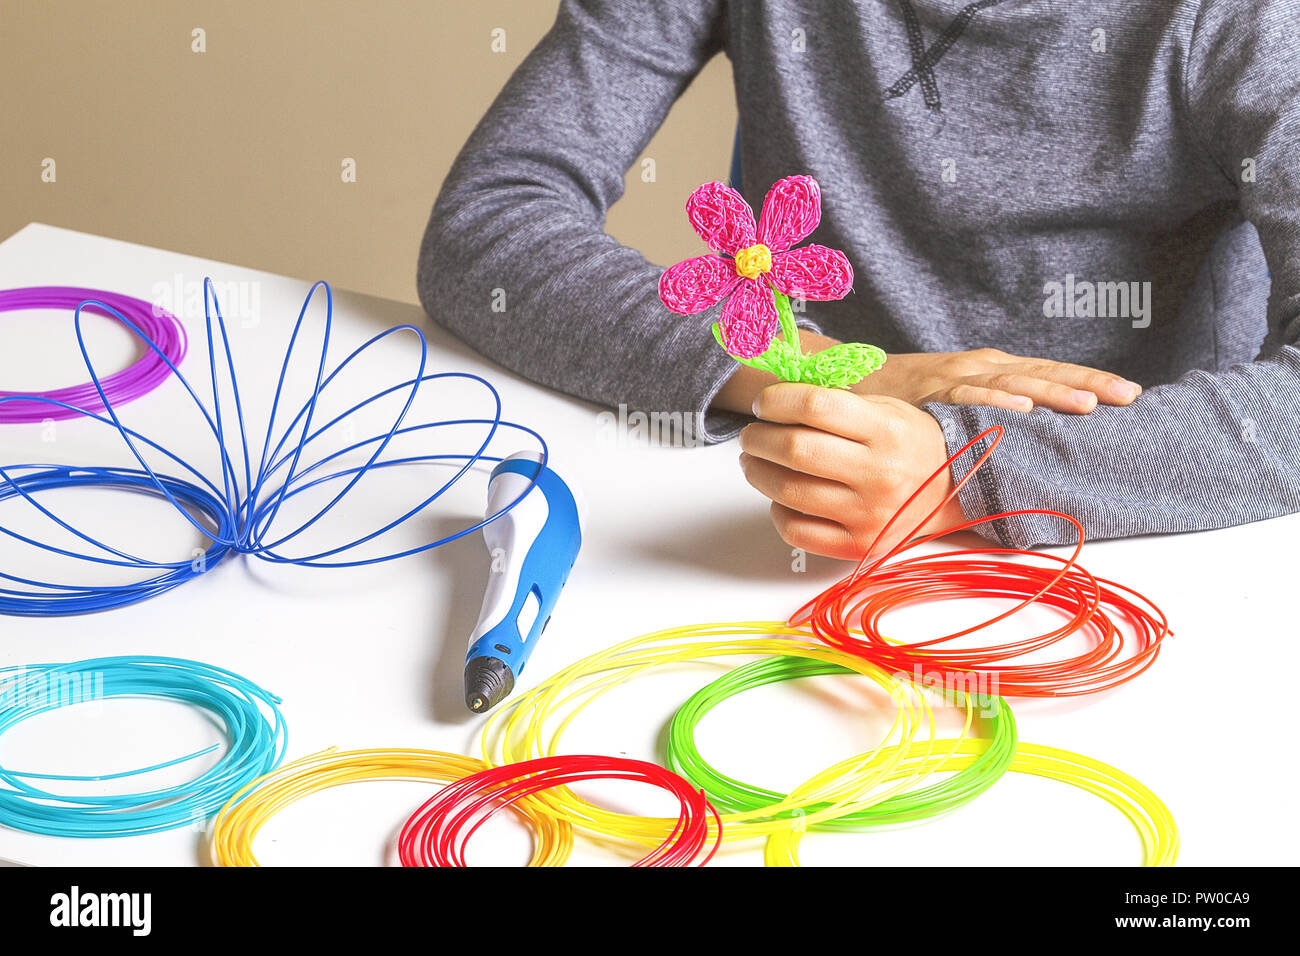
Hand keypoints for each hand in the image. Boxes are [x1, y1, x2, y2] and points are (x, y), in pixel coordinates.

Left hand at [739, 383, 964, 559]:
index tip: (763, 404)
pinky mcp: (859, 546)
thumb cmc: (908, 444)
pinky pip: (798, 532)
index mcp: (886, 430)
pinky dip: (778, 512)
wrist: (954, 488)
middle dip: (758, 438)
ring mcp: (869, 514)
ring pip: (789, 492)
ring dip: (758, 472)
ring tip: (754, 461)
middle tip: (751, 434)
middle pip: (795, 450)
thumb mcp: (883, 409)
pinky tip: (780, 498)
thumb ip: (833, 402)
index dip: (776, 401)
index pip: (815, 406)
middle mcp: (880, 474)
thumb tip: (773, 400)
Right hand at [855, 348, 1140, 412]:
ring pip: (1012, 383)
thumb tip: (1037, 446)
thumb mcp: (956, 404)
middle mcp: (979, 368)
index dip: (1091, 380)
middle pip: (1042, 373)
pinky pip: (966, 399)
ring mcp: (955, 378)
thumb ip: (990, 418)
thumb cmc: (907, 402)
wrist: (848, 384)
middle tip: (1127, 397)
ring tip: (1087, 405)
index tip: (1132, 395)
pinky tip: (1021, 412)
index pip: (1050, 373)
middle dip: (1086, 383)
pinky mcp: (929, 393)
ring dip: (1050, 393)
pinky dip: (994, 403)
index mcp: (992, 371)